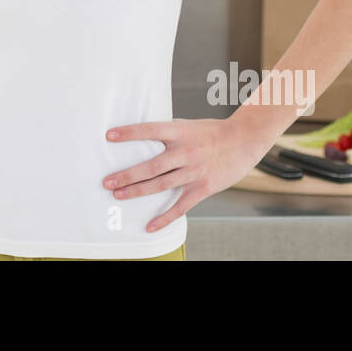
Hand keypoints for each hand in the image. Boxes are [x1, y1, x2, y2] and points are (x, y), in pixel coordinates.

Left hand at [102, 116, 269, 231]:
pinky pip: (181, 206)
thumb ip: (168, 133)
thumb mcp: (188, 126)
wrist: (245, 140)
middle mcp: (186, 152)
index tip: (109, 136)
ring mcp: (194, 171)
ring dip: (137, 191)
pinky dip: (164, 217)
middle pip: (152, 166)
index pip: (150, 130)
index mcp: (180, 132)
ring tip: (118, 195)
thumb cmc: (212, 132)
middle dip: (127, 174)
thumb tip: (143, 137)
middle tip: (106, 181)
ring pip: (161, 185)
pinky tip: (150, 226)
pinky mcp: (203, 188)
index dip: (130, 133)